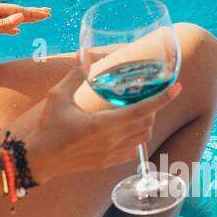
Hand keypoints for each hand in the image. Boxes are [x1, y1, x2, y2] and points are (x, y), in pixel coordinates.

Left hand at [0, 2, 50, 53]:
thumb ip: (1, 25)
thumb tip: (21, 17)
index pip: (16, 11)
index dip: (32, 13)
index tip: (47, 14)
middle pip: (13, 11)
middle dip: (30, 13)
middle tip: (47, 13)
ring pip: (8, 17)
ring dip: (22, 19)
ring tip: (35, 19)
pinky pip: (0, 24)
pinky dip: (10, 26)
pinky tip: (15, 30)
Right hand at [24, 60, 181, 181]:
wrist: (39, 161)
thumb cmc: (48, 128)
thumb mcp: (58, 97)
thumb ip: (75, 75)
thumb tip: (84, 53)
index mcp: (102, 125)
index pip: (142, 110)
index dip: (162, 98)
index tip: (177, 88)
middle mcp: (111, 141)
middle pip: (147, 123)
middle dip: (153, 108)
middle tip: (144, 95)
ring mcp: (111, 155)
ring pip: (143, 138)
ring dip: (146, 123)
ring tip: (137, 111)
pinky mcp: (108, 163)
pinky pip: (133, 151)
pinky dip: (137, 139)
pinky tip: (126, 130)